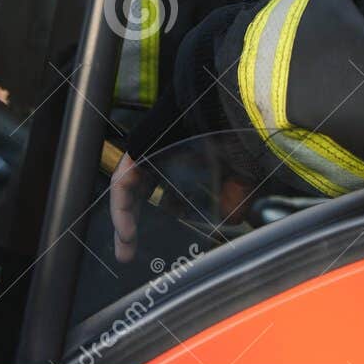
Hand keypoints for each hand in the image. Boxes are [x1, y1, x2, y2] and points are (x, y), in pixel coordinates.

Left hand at [109, 149, 253, 263]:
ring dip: (124, 219)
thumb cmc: (242, 138)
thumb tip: (228, 221)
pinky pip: (123, 181)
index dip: (173, 212)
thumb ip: (233, 204)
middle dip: (136, 222)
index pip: (175, 190)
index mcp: (195, 160)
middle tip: (130, 252)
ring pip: (131, 188)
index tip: (173, 241)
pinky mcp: (139, 148)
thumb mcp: (241, 182)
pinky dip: (122, 207)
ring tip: (127, 248)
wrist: (231, 110)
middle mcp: (171, 154)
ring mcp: (153, 149)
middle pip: (144, 193)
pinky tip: (127, 231)